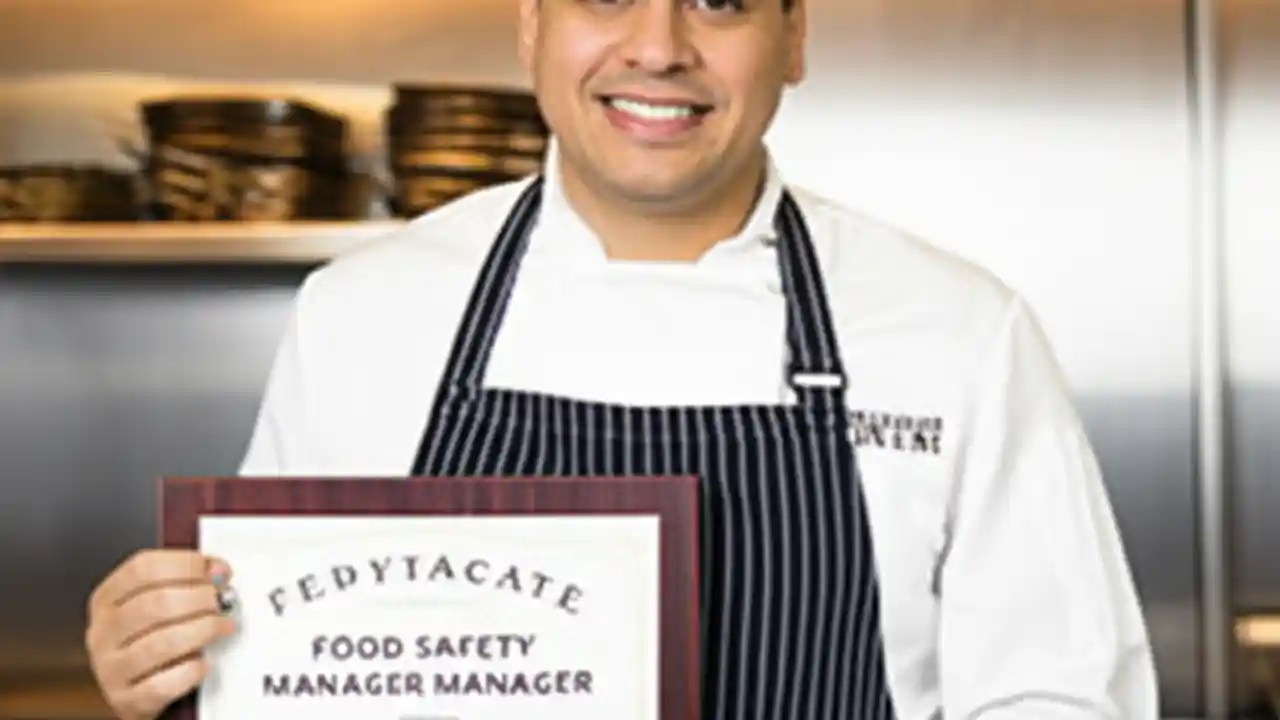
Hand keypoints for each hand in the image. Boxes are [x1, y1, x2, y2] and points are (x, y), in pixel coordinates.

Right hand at [85, 550, 236, 719]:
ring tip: (222, 627)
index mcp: (107, 599)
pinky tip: (204, 662)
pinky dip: (191, 671)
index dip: (184, 565)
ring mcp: (110, 668)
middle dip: (200, 599)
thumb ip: (190, 579)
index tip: (213, 572)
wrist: (137, 690)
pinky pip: (162, 684)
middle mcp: (103, 632)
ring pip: (161, 643)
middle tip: (222, 602)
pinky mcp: (126, 700)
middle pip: (155, 604)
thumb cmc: (152, 638)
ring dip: (203, 631)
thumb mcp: (162, 602)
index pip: (142, 569)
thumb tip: (218, 570)